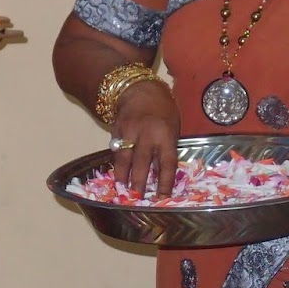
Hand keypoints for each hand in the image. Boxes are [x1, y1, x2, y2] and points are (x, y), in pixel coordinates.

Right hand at [111, 81, 179, 196]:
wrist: (140, 89)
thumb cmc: (163, 110)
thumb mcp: (172, 127)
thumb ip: (166, 148)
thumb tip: (159, 174)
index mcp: (166, 135)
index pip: (166, 163)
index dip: (165, 182)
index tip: (162, 197)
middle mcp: (147, 134)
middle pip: (142, 163)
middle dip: (139, 183)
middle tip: (138, 198)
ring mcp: (129, 132)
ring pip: (124, 159)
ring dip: (123, 176)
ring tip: (122, 190)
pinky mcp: (116, 131)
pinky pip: (116, 150)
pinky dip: (116, 163)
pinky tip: (117, 174)